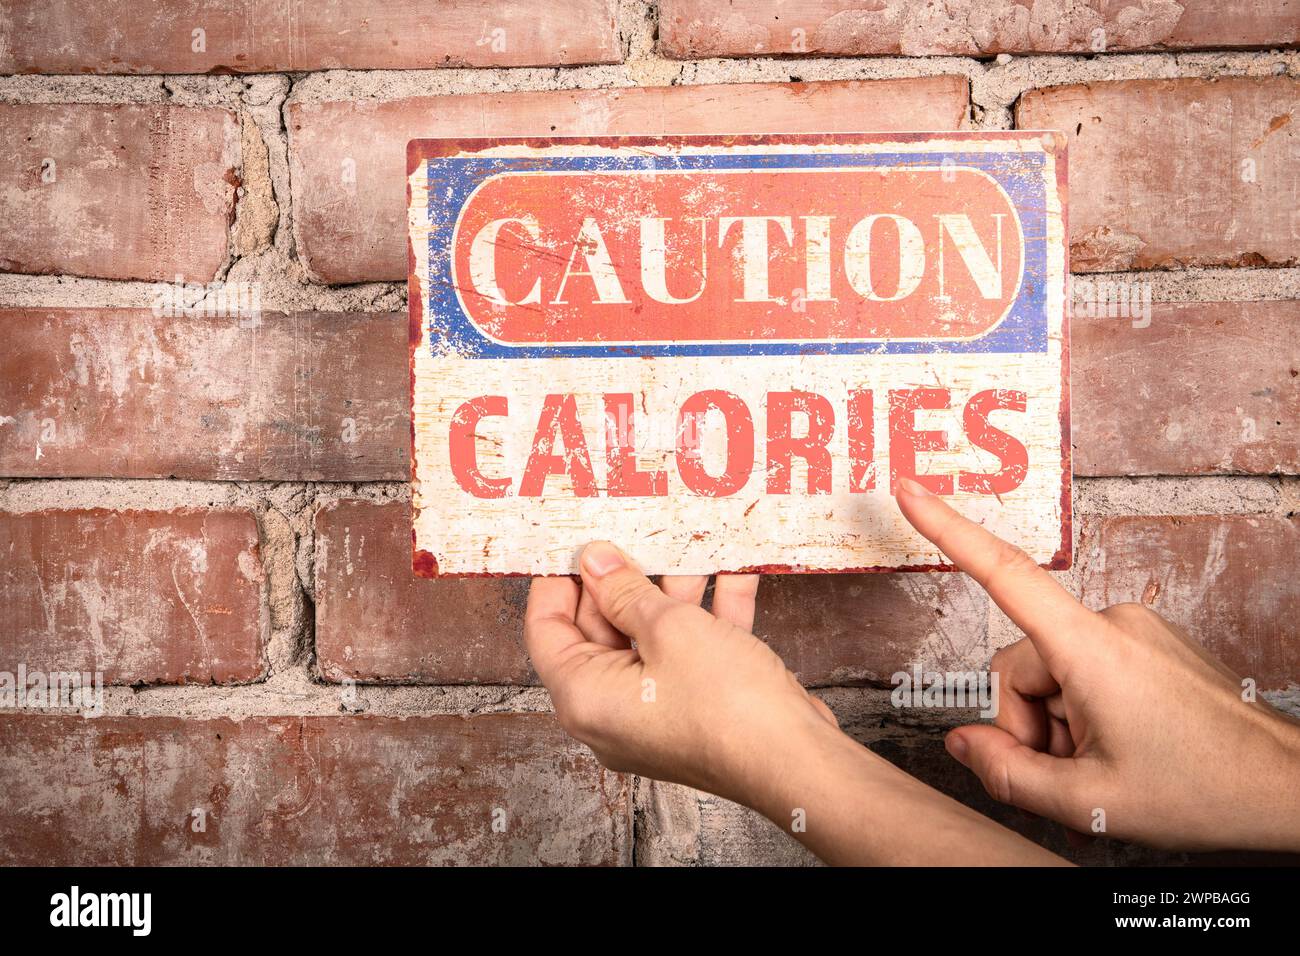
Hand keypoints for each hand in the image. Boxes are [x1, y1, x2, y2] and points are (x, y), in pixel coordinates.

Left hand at [524, 542, 836, 806]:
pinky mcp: (696, 709)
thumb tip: (595, 562)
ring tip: (691, 544)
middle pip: (601, 631)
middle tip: (636, 533)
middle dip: (625, 579)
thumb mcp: (670, 628)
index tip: (573, 545)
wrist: (796, 760)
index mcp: (584, 698)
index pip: (546, 632)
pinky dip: (709, 615)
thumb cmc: (727, 706)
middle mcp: (611, 711)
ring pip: (653, 638)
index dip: (556, 583)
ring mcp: (655, 711)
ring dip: (675, 590)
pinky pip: (690, 653)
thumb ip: (626, 590)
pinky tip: (735, 573)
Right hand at [896, 478, 1299, 851]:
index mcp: (1089, 648)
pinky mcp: (1149, 644)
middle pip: (1021, 666)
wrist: (1287, 789)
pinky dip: (1085, 715)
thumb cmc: (1206, 790)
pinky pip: (1085, 671)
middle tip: (1067, 777)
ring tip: (1101, 772)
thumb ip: (1007, 773)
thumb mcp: (1089, 801)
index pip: (1002, 574)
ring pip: (1052, 674)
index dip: (947, 530)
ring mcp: (1132, 631)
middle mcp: (1110, 623)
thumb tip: (963, 743)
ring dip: (1060, 726)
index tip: (909, 491)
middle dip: (1029, 725)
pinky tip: (1117, 753)